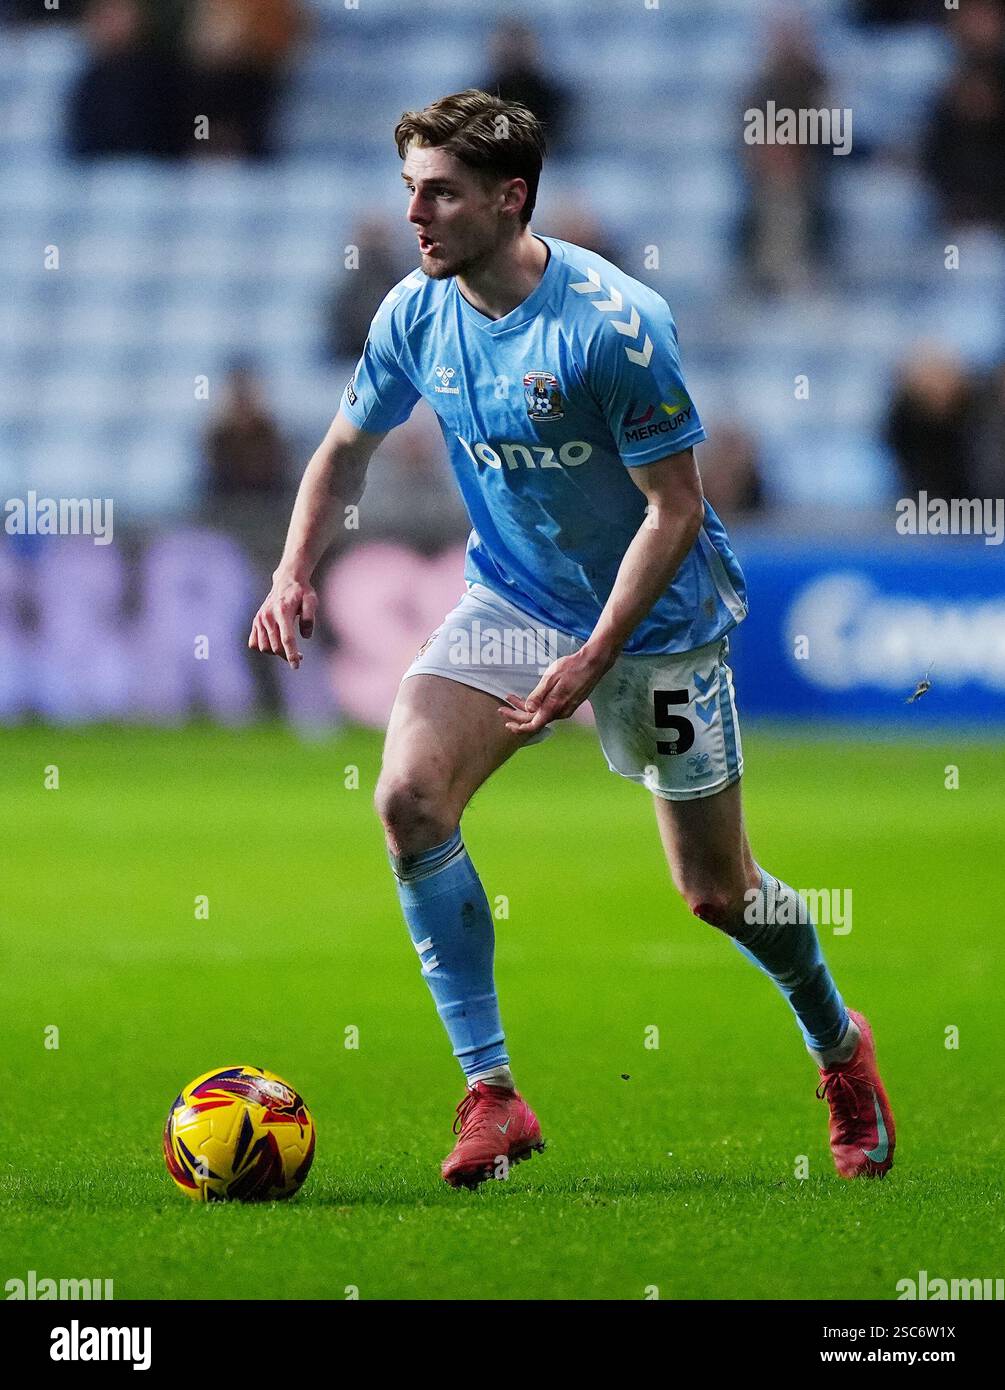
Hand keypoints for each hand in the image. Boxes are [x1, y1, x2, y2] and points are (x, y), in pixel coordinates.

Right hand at [248, 572, 316, 668]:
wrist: (287, 580)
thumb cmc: (302, 592)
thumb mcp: (312, 601)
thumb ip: (310, 617)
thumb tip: (306, 636)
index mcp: (283, 611)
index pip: (287, 639)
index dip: (292, 655)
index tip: (296, 666)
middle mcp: (268, 616)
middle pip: (276, 646)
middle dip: (287, 656)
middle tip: (301, 656)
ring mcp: (260, 619)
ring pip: (264, 647)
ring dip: (276, 653)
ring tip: (288, 649)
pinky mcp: (256, 621)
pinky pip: (254, 642)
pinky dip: (263, 647)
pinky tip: (274, 644)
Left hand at [499, 642, 615, 736]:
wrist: (593, 663)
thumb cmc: (571, 667)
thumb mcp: (551, 677)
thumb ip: (538, 695)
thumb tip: (527, 710)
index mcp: (554, 707)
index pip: (533, 725)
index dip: (518, 726)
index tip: (506, 721)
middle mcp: (560, 712)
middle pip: (535, 720)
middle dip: (517, 716)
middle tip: (503, 709)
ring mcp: (566, 709)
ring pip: (542, 715)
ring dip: (526, 710)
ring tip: (512, 699)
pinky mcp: (569, 705)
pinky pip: (549, 711)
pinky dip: (537, 707)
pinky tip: (531, 701)